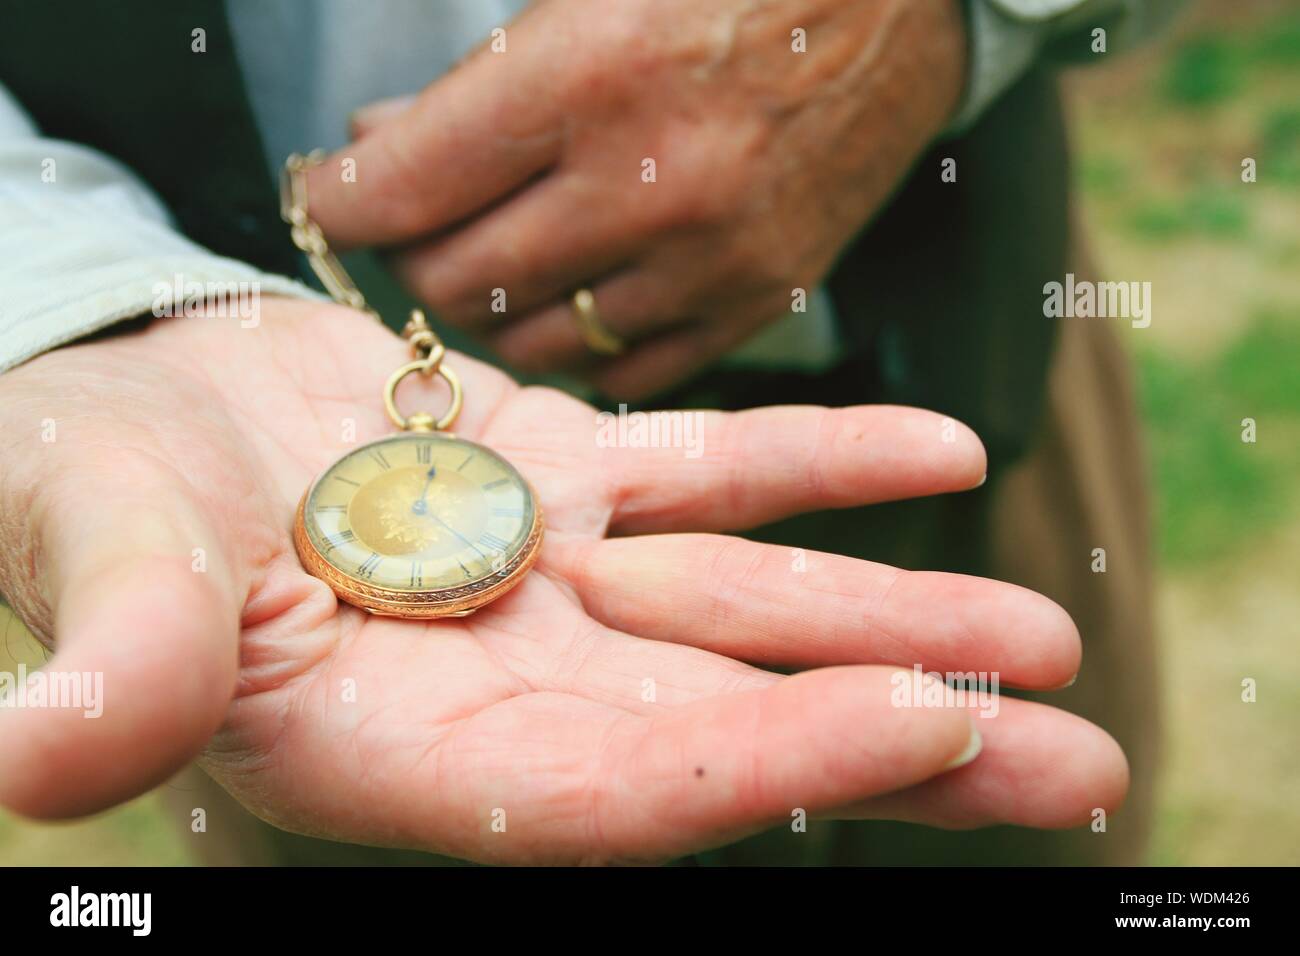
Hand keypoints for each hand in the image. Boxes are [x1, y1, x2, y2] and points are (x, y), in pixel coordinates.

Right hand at [0, 299, 1123, 863]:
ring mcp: (555, 574)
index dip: (764, 767)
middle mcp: (504, 679)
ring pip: (748, 603)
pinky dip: (822, 457)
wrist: (131, 392)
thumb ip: (117, 650)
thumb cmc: (88, 488)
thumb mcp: (95, 557)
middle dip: (900, 742)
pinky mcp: (570, 475)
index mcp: (397, 743)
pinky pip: (715, 470)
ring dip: (897, 614)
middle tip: (1073, 761)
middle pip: (727, 722)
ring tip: (1045, 640)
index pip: (610, 786)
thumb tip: (41, 750)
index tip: (925, 726)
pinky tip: (943, 453)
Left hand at [305, 0, 966, 397]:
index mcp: (595, 72)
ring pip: (534, 342)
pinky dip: (576, 341)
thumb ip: (479, 81)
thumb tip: (384, 149)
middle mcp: (653, 182)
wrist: (901, 0)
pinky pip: (625, 370)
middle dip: (408, 254)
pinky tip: (570, 294)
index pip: (413, 184)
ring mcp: (711, 256)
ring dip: (488, 306)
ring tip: (492, 254)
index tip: (325, 200)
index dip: (341, 202)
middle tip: (407, 221)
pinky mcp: (757, 298)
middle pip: (459, 279)